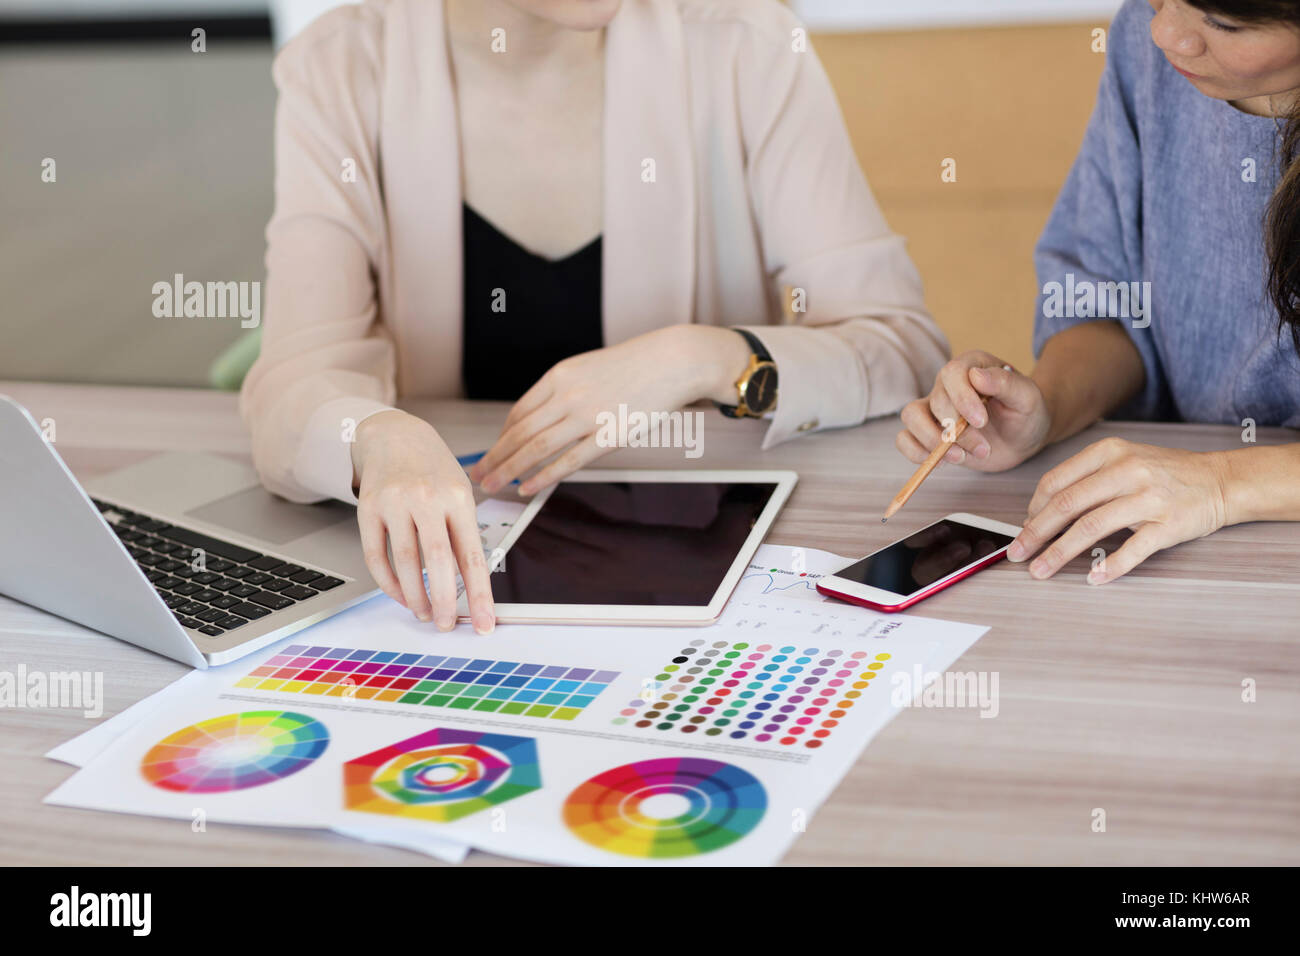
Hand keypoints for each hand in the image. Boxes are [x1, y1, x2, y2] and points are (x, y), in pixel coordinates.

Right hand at [351, 410, 494, 631]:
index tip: (484, 623)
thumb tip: (465, 584)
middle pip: (437, 562)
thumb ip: (463, 535)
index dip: (479, 595)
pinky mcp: (368, 508)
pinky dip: (388, 583)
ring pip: (404, 563)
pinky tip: (400, 594)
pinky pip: (376, 556)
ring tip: (423, 613)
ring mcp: (395, 502)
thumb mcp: (460, 494)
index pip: (472, 556)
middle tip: (445, 625)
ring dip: (414, 597)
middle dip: (443, 602)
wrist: (395, 435)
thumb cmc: (435, 470)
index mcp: (458, 498)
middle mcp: (427, 498)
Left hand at [469, 326, 748, 494]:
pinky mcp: (609, 436)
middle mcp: (567, 395)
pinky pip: (568, 462)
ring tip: (491, 485)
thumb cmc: (635, 366)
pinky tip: (528, 488)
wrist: (672, 361)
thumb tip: (541, 422)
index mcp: (560, 376)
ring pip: (536, 448)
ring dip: (509, 470)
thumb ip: (564, 393)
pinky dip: (543, 477)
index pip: (519, 412)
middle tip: (477, 475)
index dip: (501, 438)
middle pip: (519, 433)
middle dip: (494, 457)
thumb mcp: (589, 369)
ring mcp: (587, 416)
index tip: (492, 453)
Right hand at [897, 350, 1051, 472]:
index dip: (961, 398)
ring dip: (932, 441)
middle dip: (958, 431)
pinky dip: (915, 452)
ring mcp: (934, 409)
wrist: (1024, 436)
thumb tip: (976, 375)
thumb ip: (1005, 383)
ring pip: (911, 416)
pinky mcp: (928, 432)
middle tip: (983, 448)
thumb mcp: (1027, 397)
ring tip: (960, 457)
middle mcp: (947, 385)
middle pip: (935, 402)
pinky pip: (904, 438)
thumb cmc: (1027, 412)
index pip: (951, 374)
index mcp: (971, 367)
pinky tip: (940, 462)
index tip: (981, 422)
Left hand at [1007, 437, 1229, 583]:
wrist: (1220, 480)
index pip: (1056, 482)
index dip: (1033, 510)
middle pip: (1067, 505)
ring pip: (1092, 527)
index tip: (1022, 530)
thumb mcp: (1122, 461)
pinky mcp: (1169, 523)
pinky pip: (1134, 548)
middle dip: (1036, 533)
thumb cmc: (1163, 474)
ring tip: (1041, 570)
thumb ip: (1085, 481)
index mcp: (1109, 452)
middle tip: (1018, 554)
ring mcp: (1149, 497)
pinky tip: (1094, 578)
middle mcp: (1127, 470)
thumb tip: (1041, 514)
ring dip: (1060, 553)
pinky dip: (1111, 566)